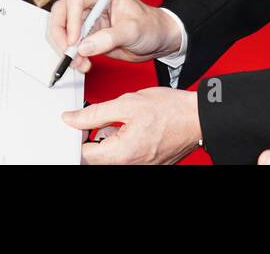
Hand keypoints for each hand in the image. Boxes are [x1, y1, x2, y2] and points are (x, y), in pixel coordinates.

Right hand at [48, 0, 180, 71]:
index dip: (71, 21)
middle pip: (62, 14)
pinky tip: (82, 64)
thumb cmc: (151, 25)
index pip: (76, 0)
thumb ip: (109, 38)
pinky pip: (71, 44)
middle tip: (69, 54)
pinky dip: (72, 56)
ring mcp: (88, 19)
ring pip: (63, 30)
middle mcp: (91, 2)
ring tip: (80, 64)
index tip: (75, 41)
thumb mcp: (133, 30)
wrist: (158, 39)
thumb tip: (85, 47)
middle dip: (62, 36)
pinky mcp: (88, 35)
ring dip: (66, 49)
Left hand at [62, 87, 200, 164]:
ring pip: (112, 157)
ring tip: (123, 123)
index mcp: (121, 154)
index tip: (80, 123)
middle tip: (104, 119)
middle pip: (97, 158)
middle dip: (94, 138)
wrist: (197, 118)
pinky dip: (124, 144)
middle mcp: (130, 166)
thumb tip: (72, 119)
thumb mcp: (126, 103)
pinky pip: (126, 158)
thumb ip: (94, 113)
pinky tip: (133, 129)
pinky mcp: (149, 164)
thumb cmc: (170, 110)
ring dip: (110, 141)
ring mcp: (141, 167)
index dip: (77, 136)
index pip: (84, 154)